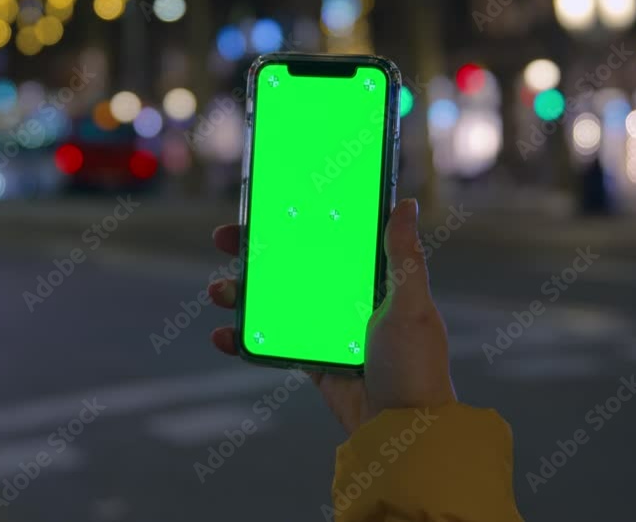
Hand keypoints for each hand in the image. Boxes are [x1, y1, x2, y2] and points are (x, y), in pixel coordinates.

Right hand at [208, 198, 456, 433]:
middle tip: (224, 238)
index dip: (299, 219)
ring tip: (220, 290)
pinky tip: (224, 335)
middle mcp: (348, 300)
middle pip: (295, 264)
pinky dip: (244, 339)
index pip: (331, 237)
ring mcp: (327, 330)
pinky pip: (272, 344)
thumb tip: (407, 204)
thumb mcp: (411, 305)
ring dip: (243, 293)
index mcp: (374, 279)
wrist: (402, 430)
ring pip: (277, 301)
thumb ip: (403, 256)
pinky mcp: (313, 361)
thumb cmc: (415, 365)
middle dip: (257, 251)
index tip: (268, 204)